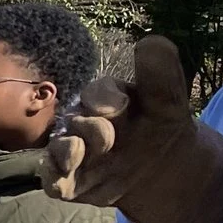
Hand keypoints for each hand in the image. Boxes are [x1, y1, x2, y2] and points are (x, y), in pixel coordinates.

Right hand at [43, 36, 222, 222]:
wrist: (163, 171)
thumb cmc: (160, 128)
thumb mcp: (169, 103)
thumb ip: (161, 76)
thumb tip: (152, 41)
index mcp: (106, 99)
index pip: (98, 93)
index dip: (104, 98)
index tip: (121, 105)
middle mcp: (84, 122)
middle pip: (77, 120)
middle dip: (90, 127)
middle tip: (108, 139)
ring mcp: (75, 153)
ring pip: (59, 148)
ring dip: (65, 150)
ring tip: (77, 152)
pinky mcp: (71, 182)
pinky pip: (53, 180)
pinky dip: (53, 179)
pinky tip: (60, 181)